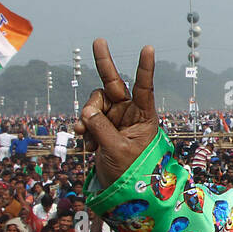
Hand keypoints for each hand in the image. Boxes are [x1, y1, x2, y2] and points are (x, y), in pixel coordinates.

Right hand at [74, 39, 158, 188]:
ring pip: (94, 103)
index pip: (144, 88)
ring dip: (87, 116)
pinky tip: (87, 143)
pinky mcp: (101, 126)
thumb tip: (87, 111)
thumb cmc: (130, 171)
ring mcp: (114, 118)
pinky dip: (84, 128)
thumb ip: (101, 128)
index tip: (148, 48)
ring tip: (87, 136)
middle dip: (104, 63)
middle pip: (113, 84)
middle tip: (99, 41)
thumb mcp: (117, 149)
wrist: (122, 190)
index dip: (145, 68)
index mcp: (143, 116)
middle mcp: (129, 112)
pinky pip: (87, 118)